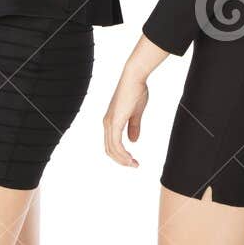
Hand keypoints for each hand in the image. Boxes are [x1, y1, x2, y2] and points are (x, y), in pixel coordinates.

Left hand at [103, 34, 168, 165]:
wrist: (134, 78)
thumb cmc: (136, 90)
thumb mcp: (136, 112)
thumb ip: (134, 126)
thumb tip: (133, 141)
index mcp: (111, 121)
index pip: (112, 144)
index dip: (121, 154)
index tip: (132, 160)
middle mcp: (107, 123)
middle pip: (110, 149)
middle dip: (121, 160)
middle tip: (134, 165)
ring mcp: (109, 123)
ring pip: (112, 149)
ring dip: (123, 159)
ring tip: (134, 164)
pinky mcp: (114, 122)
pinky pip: (116, 143)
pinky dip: (122, 153)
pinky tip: (130, 158)